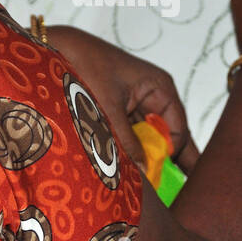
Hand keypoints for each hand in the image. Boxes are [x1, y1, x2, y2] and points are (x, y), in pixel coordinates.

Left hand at [45, 25, 200, 173]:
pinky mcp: (121, 108)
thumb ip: (126, 142)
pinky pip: (133, 133)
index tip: (172, 183)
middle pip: (169, 136)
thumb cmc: (87, 67)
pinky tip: (132, 170)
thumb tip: (144, 174)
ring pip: (150, 137)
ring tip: (158, 188)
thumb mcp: (107, 108)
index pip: (179, 130)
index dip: (176, 157)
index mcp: (161, 88)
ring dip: (148, 158)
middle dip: (170, 162)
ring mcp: (138, 102)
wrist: (57, 47)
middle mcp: (155, 95)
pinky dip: (131, 150)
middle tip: (185, 193)